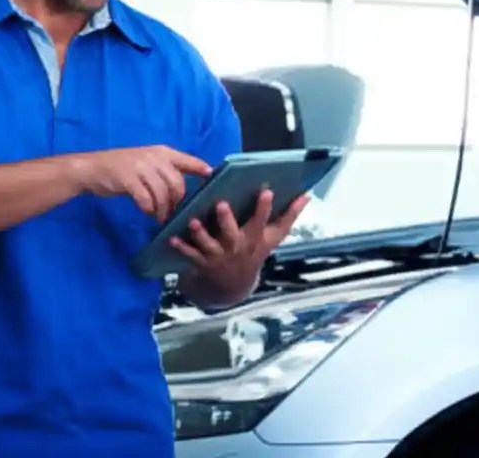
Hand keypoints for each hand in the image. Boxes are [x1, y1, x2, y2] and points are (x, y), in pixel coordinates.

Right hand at [71, 145, 211, 222]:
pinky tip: (146, 211)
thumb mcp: (145, 162)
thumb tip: (182, 189)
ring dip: (163, 209)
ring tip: (159, 217)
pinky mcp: (128, 179)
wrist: (92, 168)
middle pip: (177, 184)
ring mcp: (141, 167)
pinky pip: (146, 200)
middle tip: (171, 213)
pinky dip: (148, 209)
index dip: (201, 169)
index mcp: (161, 151)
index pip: (187, 160)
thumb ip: (163, 170)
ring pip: (163, 194)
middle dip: (177, 202)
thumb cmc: (121, 167)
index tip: (210, 177)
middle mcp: (154, 157)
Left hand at [169, 189, 310, 293]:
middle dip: (228, 220)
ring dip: (201, 235)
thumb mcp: (273, 239)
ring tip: (193, 222)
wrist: (232, 286)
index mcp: (256, 240)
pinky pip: (190, 256)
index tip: (266, 191)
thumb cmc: (253, 252)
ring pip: (209, 246)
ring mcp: (219, 257)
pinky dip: (181, 247)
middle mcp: (238, 249)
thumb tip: (307, 196)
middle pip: (234, 235)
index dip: (265, 208)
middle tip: (221, 204)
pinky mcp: (202, 263)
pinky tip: (172, 237)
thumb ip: (288, 217)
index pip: (263, 223)